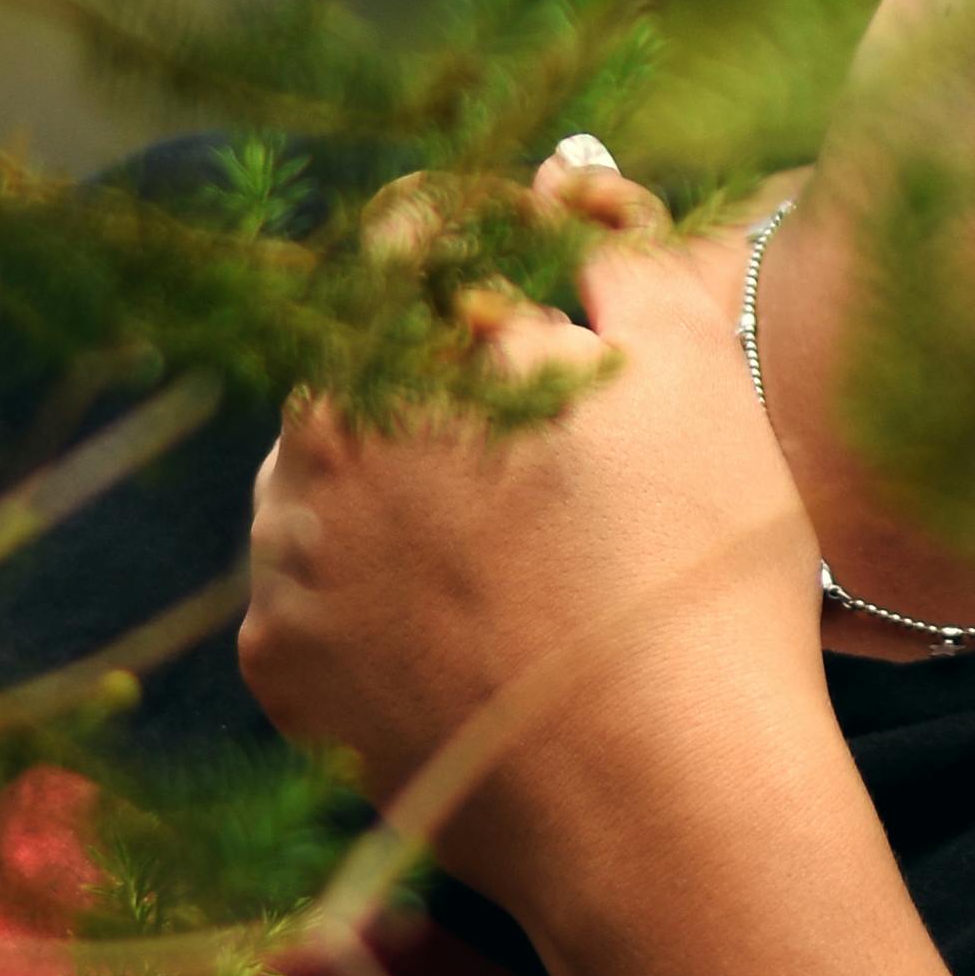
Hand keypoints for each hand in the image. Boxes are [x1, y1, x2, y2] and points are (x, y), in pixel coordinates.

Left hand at [239, 154, 828, 910]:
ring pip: (321, 477)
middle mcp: (319, 433)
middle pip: (359, 359)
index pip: (406, 237)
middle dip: (432, 371)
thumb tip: (560, 176)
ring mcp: (285, 558)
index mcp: (415, 338)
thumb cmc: (692, 568)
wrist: (656, 799)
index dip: (475, 243)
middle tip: (539, 442)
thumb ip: (614, 245)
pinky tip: (460, 625)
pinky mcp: (281, 669)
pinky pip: (308, 592)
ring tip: (503, 546)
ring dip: (388, 483)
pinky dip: (366, 594)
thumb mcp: (693, 366)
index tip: (530, 287)